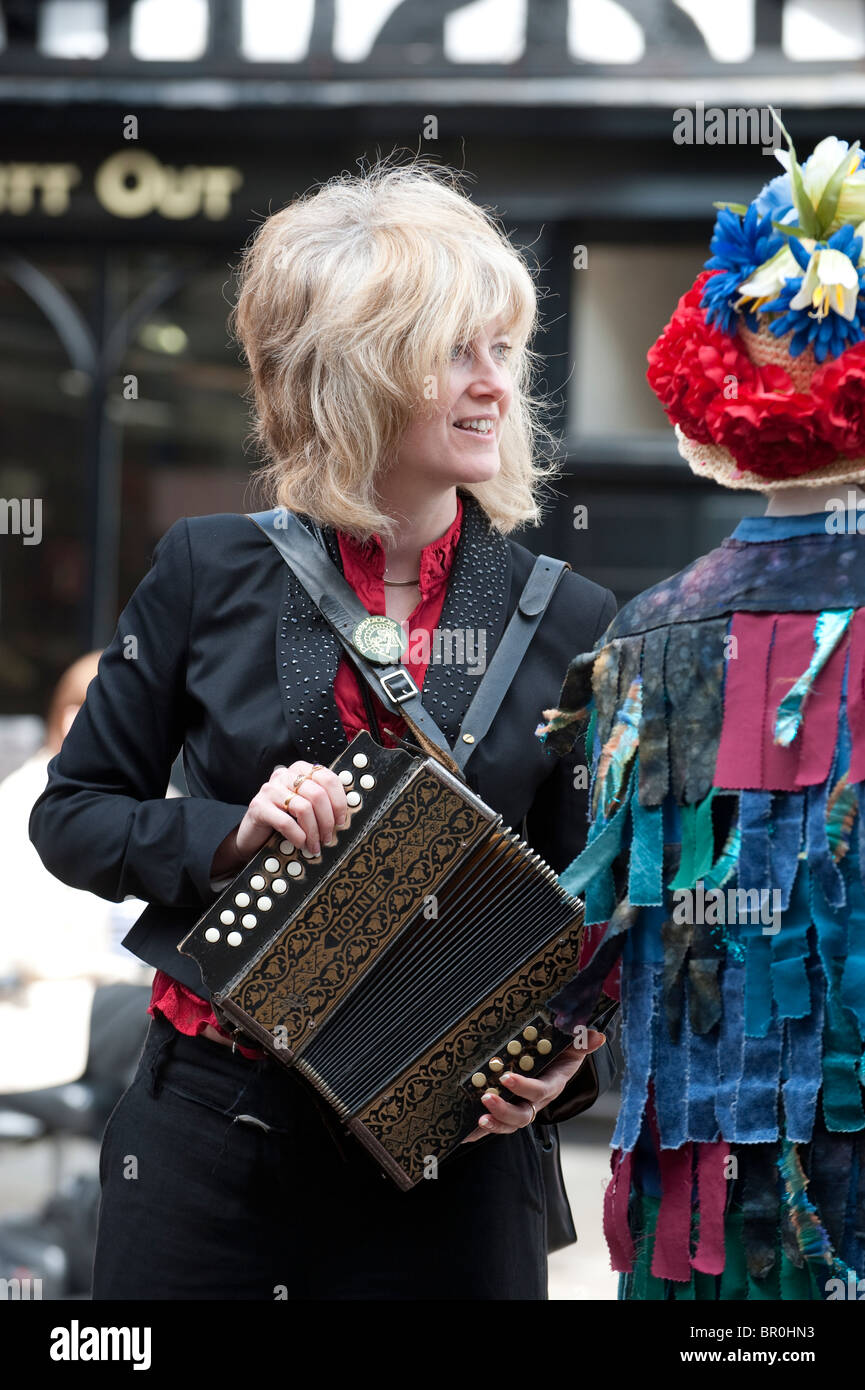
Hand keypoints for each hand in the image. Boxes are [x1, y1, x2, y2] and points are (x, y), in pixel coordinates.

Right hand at [210, 759, 348, 877]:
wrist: (253, 835)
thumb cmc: (283, 820)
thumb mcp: (304, 806)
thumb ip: (321, 802)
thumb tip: (344, 816)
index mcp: (300, 770)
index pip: (328, 779)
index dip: (339, 802)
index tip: (341, 821)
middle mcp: (284, 775)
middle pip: (317, 794)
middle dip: (327, 820)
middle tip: (328, 837)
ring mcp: (270, 789)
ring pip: (303, 809)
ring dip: (313, 832)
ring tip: (315, 845)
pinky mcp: (258, 806)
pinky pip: (286, 823)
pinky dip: (298, 837)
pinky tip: (301, 844)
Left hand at [462, 1027, 606, 1142]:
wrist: (557, 1062)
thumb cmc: (562, 1052)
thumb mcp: (573, 1046)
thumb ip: (582, 1041)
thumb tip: (597, 1036)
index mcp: (552, 1085)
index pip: (539, 1091)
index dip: (524, 1087)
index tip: (506, 1078)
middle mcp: (537, 1101)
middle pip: (523, 1115)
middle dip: (504, 1110)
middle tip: (487, 1098)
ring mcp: (523, 1107)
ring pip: (511, 1124)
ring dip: (495, 1124)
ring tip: (480, 1118)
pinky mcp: (509, 1109)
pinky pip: (496, 1124)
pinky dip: (480, 1132)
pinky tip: (464, 1136)